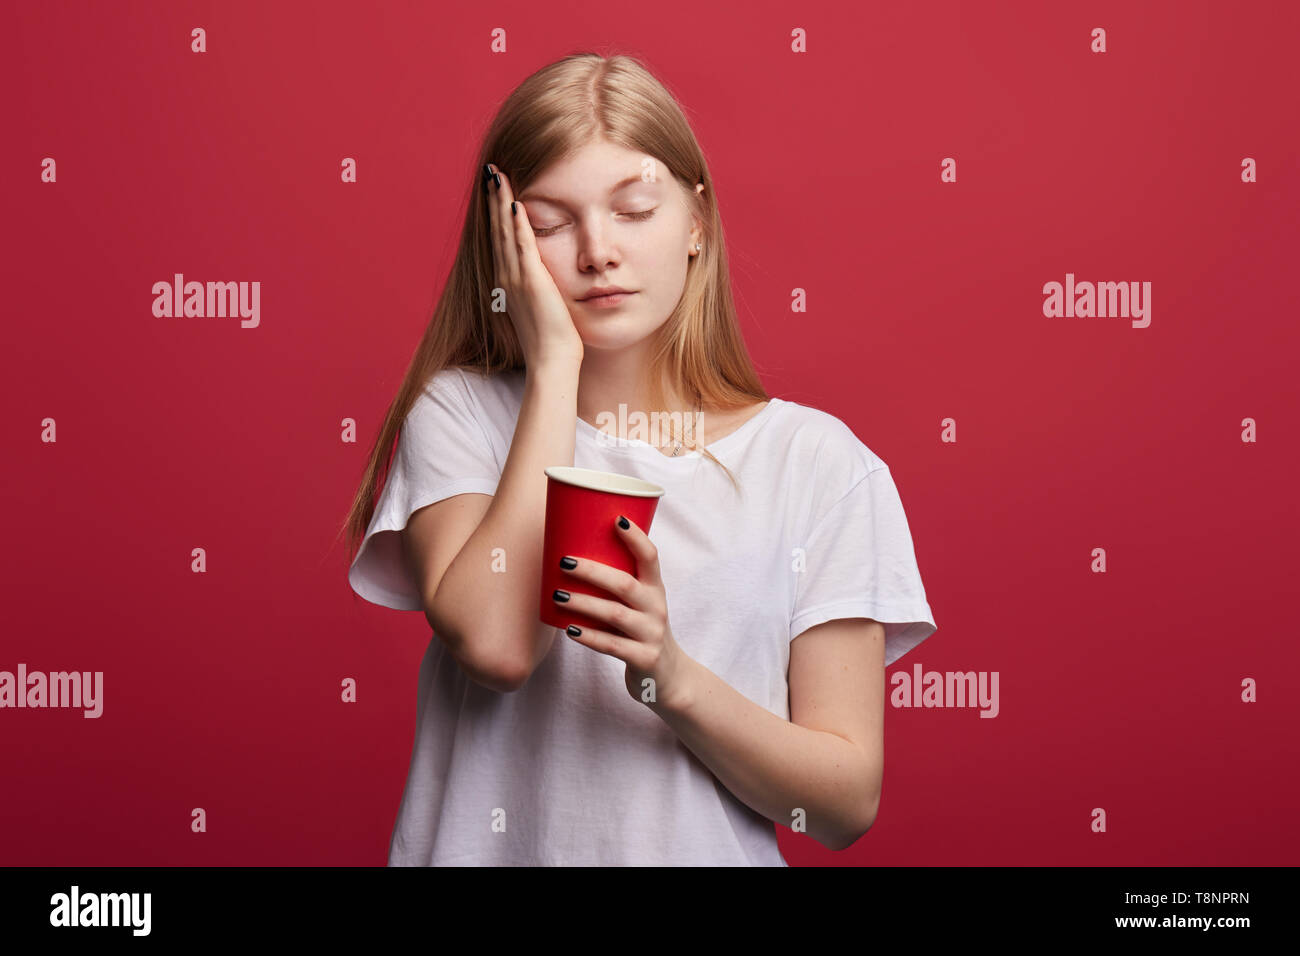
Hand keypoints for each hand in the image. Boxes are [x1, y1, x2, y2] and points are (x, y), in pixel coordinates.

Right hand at [483, 162, 583, 371]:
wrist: (551, 361)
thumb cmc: (552, 340)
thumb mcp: (541, 308)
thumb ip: (538, 288)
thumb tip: (541, 279)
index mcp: (508, 281)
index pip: (500, 238)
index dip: (496, 212)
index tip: (495, 189)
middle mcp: (506, 277)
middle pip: (497, 229)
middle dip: (493, 199)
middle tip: (491, 171)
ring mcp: (516, 279)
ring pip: (505, 232)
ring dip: (501, 202)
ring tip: (497, 176)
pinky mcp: (532, 282)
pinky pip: (523, 247)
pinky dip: (517, 224)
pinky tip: (516, 203)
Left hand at [555, 515, 692, 707]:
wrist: (668, 676)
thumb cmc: (642, 630)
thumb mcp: (641, 604)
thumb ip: (617, 585)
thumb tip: (569, 556)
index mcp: (655, 588)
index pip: (651, 557)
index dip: (636, 537)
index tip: (616, 519)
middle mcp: (656, 608)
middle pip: (625, 584)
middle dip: (593, 571)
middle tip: (564, 562)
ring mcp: (651, 634)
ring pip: (615, 614)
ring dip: (584, 603)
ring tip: (558, 596)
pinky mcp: (644, 658)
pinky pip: (612, 646)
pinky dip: (589, 637)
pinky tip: (569, 630)